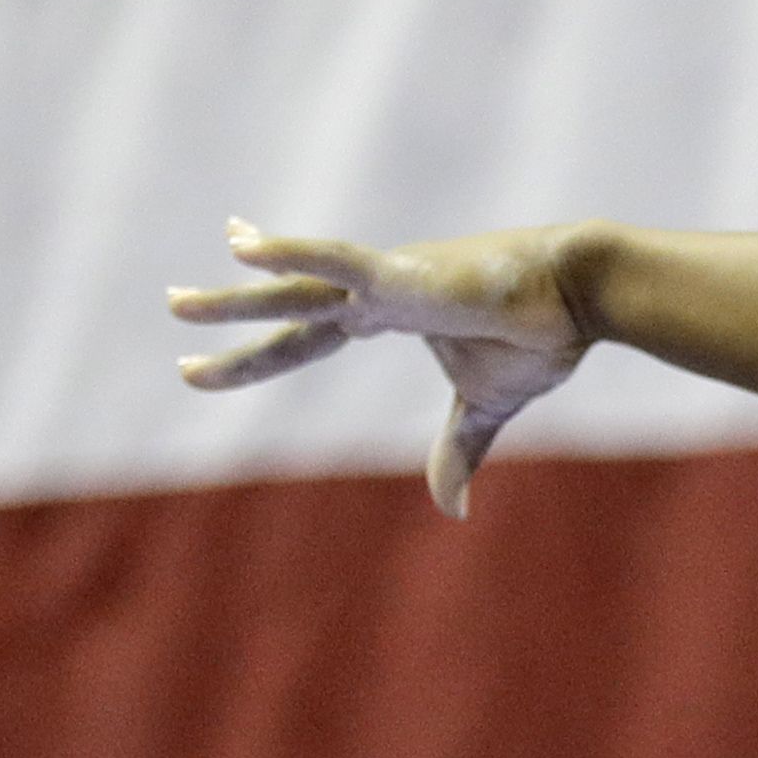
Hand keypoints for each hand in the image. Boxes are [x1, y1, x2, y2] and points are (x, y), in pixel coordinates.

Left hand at [171, 218, 589, 516]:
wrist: (582, 294)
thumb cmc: (541, 335)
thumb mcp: (488, 404)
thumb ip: (458, 448)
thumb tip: (452, 510)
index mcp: (390, 314)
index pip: (311, 329)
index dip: (266, 333)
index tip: (220, 315)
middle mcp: (375, 293)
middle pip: (287, 309)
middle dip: (230, 316)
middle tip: (175, 310)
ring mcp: (383, 280)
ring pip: (293, 289)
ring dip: (234, 297)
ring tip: (176, 305)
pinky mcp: (401, 274)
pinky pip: (335, 262)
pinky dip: (290, 253)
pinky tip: (241, 247)